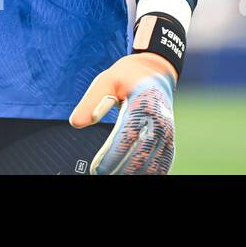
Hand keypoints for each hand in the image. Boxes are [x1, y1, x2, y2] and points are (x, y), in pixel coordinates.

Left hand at [70, 52, 176, 173]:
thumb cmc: (126, 76)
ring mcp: (167, 129)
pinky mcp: (169, 136)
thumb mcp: (106, 81)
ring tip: (116, 177)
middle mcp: (159, 119)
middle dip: (123, 169)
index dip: (113, 156)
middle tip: (102, 176)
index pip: (128, 136)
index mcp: (143, 103)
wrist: (155, 69)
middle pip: (142, 154)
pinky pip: (164, 159)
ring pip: (156, 161)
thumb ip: (91, 102)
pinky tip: (137, 175)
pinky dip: (153, 170)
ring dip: (138, 172)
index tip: (96, 169)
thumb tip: (75, 123)